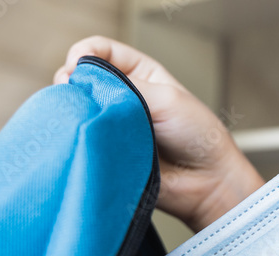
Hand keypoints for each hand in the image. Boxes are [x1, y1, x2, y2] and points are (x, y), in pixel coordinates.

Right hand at [54, 36, 263, 231]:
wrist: (208, 182)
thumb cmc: (199, 137)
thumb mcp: (166, 98)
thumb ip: (125, 87)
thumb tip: (82, 80)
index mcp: (141, 75)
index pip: (100, 51)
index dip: (84, 52)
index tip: (77, 66)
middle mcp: (123, 97)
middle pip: (82, 79)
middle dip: (70, 81)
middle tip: (70, 91)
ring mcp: (113, 125)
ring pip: (78, 109)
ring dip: (72, 109)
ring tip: (76, 114)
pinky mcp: (107, 150)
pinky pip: (83, 139)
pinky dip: (76, 135)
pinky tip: (79, 135)